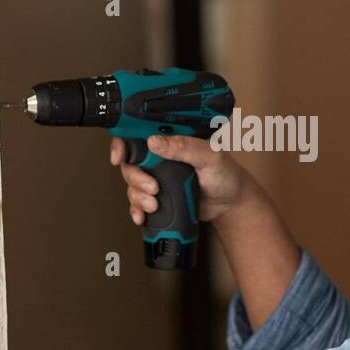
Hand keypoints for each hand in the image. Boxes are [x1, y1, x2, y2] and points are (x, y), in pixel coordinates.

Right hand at [110, 134, 255, 225]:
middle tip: (153, 188)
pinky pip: (137, 202)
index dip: (123, 144)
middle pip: (130, 163)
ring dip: (137, 196)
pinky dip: (136, 210)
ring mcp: (158, 176)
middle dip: (135, 178)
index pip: (138, 134)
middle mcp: (161, 156)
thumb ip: (184, 147)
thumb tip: (154, 141)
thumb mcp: (210, 156)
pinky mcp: (158, 196)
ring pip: (132, 184)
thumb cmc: (226, 174)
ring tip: (154, 204)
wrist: (230, 204)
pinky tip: (142, 216)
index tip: (119, 157)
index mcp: (171, 139)